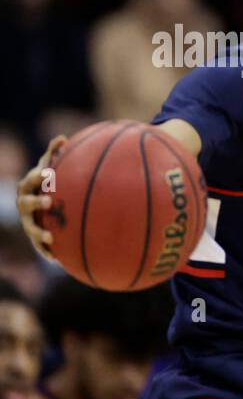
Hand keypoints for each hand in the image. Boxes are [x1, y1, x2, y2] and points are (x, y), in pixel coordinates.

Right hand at [16, 134, 66, 259]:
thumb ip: (52, 155)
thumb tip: (62, 138)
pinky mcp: (34, 236)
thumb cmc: (45, 184)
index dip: (38, 176)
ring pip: (31, 228)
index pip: (31, 181)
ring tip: (51, 238)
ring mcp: (28, 221)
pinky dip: (46, 252)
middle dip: (36, 202)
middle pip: (26, 203)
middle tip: (49, 201)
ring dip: (39, 233)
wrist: (37, 205)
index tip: (50, 172)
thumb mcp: (47, 169)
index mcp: (28, 187)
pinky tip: (55, 260)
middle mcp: (24, 204)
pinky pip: (39, 246)